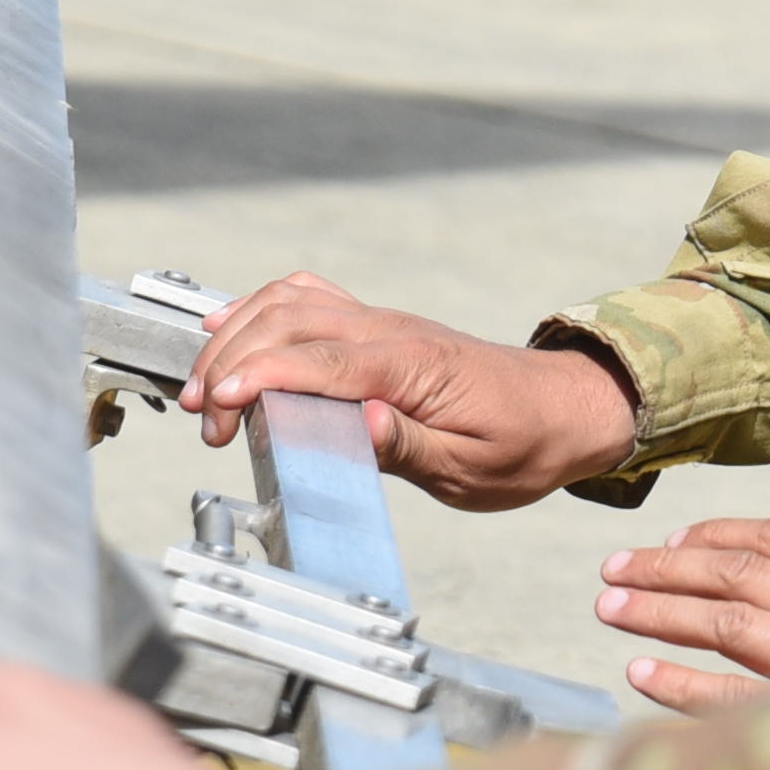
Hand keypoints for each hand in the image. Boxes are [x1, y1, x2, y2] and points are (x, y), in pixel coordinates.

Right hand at [179, 272, 635, 509]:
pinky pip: (310, 300)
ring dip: (237, 337)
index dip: (262, 380)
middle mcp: (393, 333)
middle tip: (205, 420)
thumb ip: (409, 446)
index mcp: (417, 367)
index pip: (323, 365)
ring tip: (203, 386)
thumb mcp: (473, 469)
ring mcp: (383, 323)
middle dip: (233, 365)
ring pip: (291, 304)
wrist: (566, 409)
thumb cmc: (523, 445)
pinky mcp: (377, 327)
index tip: (219, 406)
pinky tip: (228, 329)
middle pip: (291, 326)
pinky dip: (261, 310)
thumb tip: (360, 425)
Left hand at [594, 518, 769, 715]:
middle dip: (670, 567)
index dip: (725, 534)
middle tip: (614, 568)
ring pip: (729, 622)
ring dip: (661, 609)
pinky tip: (640, 672)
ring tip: (609, 606)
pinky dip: (681, 682)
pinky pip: (732, 698)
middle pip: (743, 573)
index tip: (677, 540)